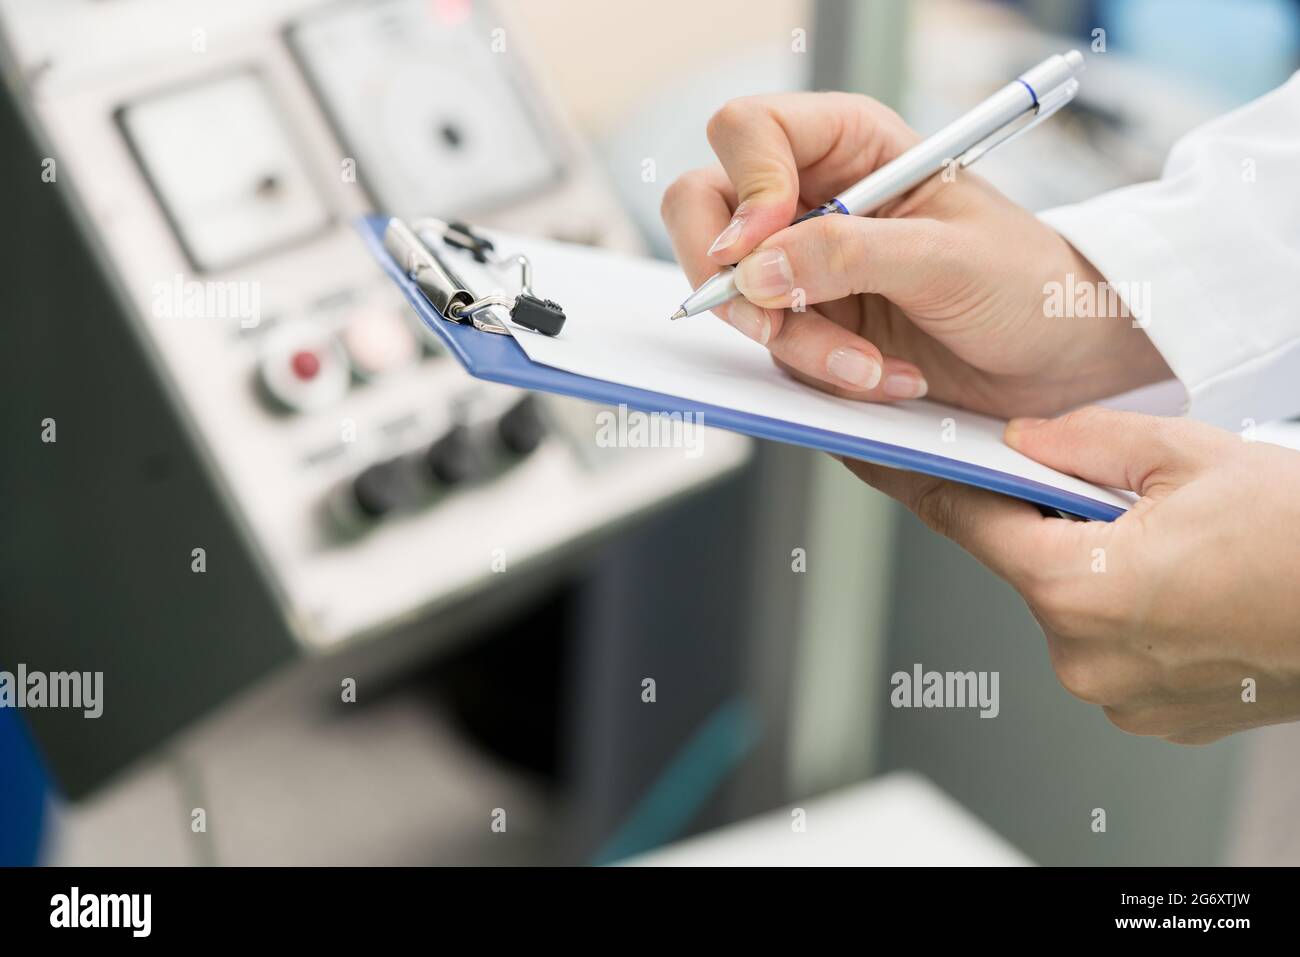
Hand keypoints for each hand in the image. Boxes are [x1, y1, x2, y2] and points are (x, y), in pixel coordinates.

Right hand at [660, 92, 1170, 417]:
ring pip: (732, 292)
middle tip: (773, 323)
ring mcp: (800, 265)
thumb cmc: (1027, 283)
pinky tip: (879, 376)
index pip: (748, 132)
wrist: (1054, 359)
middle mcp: (812, 197)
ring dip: (793, 343)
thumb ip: (849, 254)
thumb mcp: (948, 258)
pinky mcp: (806, 324)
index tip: (760, 246)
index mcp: (850, 144)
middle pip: (704, 207)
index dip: (743, 186)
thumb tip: (756, 270)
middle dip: (731, 276)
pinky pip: (770, 349)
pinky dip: (815, 372)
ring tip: (871, 368)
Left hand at [845, 407, 1299, 742]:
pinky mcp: (1152, 716)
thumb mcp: (1186, 456)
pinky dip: (1129, 611)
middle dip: (1050, 521)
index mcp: (1075, 587)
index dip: (919, 481)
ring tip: (1175, 544)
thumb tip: (1019, 442)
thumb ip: (1081, 444)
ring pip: (1070, 606)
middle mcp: (1083, 656)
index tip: (878, 459)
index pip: (965, 522)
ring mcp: (1117, 695)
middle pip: (1025, 563)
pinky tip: (1186, 586)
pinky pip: (1110, 648)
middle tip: (1117, 493)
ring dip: (1096, 568)